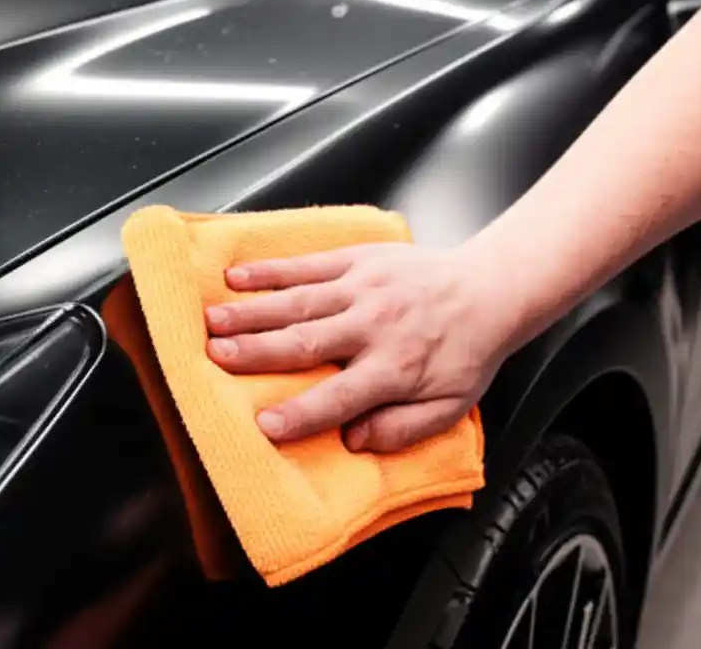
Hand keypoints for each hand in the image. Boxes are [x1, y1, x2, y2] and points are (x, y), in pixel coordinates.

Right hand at [203, 242, 515, 451]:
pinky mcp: (358, 259)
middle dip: (256, 351)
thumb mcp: (450, 407)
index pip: (340, 397)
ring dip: (251, 311)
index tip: (264, 426)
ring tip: (212, 321)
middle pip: (306, 343)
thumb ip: (402, 429)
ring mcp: (363, 288)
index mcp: (396, 368)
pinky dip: (269, 271)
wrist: (488, 289)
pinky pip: (306, 265)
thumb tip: (354, 441)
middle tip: (214, 358)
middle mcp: (375, 325)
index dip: (301, 414)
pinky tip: (236, 277)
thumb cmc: (463, 351)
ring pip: (298, 302)